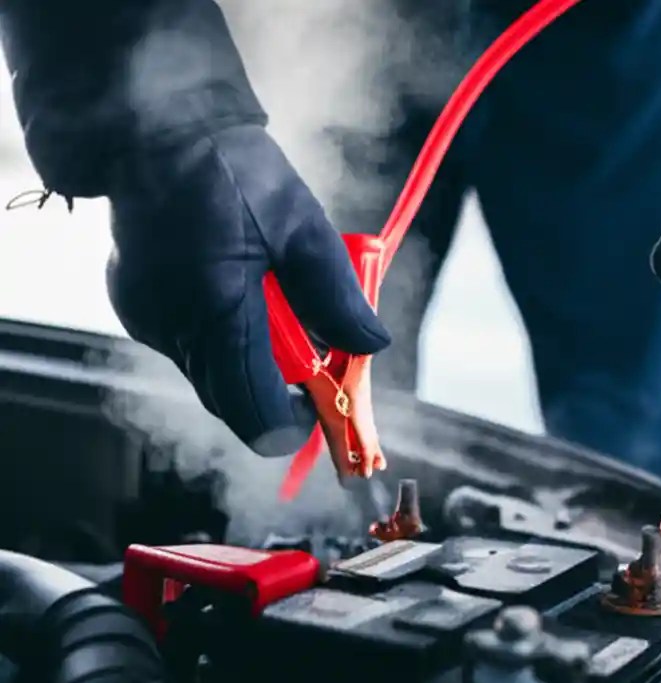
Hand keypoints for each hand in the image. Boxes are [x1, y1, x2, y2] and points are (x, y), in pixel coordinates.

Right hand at [104, 124, 390, 455]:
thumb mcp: (303, 228)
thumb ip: (335, 297)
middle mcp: (174, 330)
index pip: (256, 414)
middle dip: (280, 387)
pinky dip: (224, 336)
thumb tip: (369, 346)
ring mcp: (148, 322)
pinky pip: (190, 347)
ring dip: (253, 357)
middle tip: (317, 347)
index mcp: (216, 314)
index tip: (326, 402)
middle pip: (235, 402)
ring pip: (213, 376)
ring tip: (276, 298)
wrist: (158, 130)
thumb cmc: (233, 173)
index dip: (297, 421)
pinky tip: (238, 288)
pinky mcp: (137, 310)